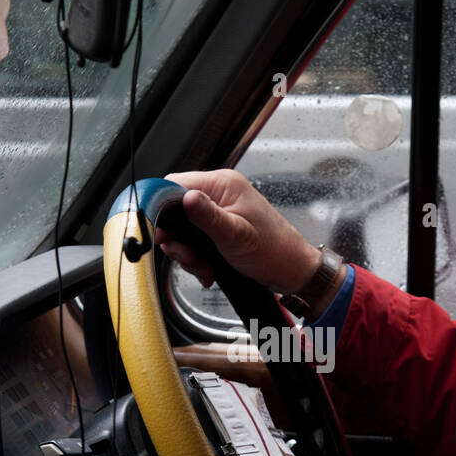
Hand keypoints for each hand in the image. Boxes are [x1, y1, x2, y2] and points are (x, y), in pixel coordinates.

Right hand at [156, 169, 320, 293]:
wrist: (293, 271)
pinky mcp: (220, 227)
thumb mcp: (235, 235)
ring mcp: (219, 210)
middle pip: (176, 210)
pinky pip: (196, 239)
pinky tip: (208, 269)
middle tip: (189, 258)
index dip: (162, 209)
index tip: (163, 234)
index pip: (175, 184)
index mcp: (223, 184)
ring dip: (188, 253)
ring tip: (204, 267)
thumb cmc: (273, 251)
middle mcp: (219, 193)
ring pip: (184, 229)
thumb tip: (184, 198)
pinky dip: (197, 257)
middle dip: (178, 239)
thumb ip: (207, 217)